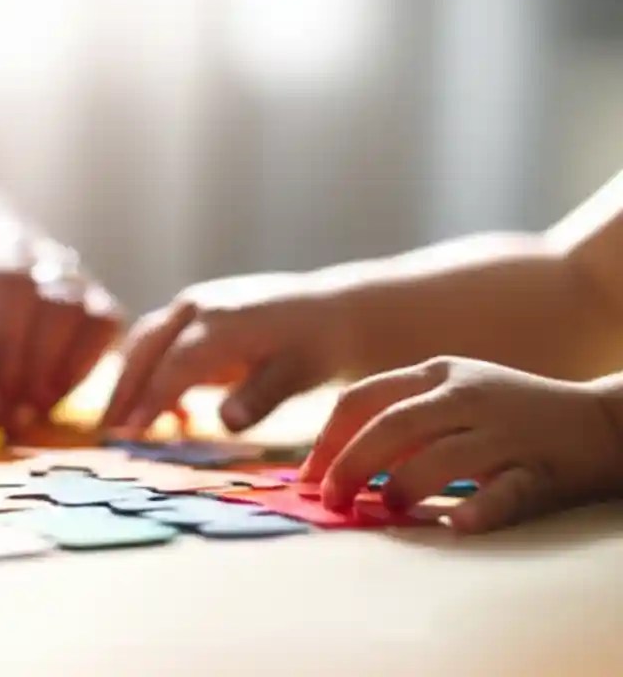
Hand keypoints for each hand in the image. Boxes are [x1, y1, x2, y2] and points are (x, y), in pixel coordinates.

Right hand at [102, 272, 349, 436]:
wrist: (333, 310)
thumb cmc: (318, 346)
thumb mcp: (298, 373)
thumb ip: (260, 397)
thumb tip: (225, 422)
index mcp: (222, 322)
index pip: (174, 365)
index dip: (150, 400)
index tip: (130, 434)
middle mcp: (199, 307)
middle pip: (146, 348)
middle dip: (124, 390)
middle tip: (107, 432)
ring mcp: (193, 306)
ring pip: (146, 343)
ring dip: (131, 382)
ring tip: (122, 425)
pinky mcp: (194, 314)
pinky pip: (162, 344)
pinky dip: (154, 375)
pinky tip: (174, 417)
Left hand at [299, 356, 622, 533]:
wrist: (604, 422)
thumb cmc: (508, 416)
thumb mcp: (451, 400)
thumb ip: (399, 422)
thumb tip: (333, 465)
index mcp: (437, 374)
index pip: (362, 398)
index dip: (327, 439)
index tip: (307, 476)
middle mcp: (467, 395)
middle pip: (391, 425)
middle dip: (350, 464)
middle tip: (330, 500)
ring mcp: (504, 430)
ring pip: (442, 456)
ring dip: (404, 485)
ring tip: (385, 509)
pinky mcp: (541, 468)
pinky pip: (506, 491)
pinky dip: (479, 509)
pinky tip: (455, 526)